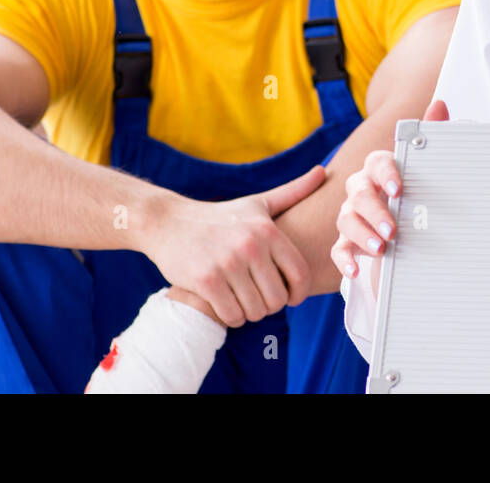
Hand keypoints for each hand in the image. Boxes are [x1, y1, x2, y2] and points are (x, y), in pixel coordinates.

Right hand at [144, 165, 325, 327]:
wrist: (168, 222)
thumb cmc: (219, 216)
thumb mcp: (257, 203)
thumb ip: (293, 192)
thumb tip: (322, 172)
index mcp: (268, 230)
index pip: (300, 275)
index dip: (298, 293)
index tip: (289, 296)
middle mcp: (251, 246)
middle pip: (277, 299)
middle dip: (269, 305)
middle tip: (258, 297)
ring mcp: (228, 264)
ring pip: (255, 311)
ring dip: (249, 313)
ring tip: (241, 299)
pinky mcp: (206, 281)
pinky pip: (232, 316)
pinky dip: (231, 317)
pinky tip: (225, 304)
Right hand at [331, 100, 448, 284]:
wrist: (415, 232)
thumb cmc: (419, 193)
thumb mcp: (431, 166)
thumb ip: (435, 134)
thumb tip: (440, 104)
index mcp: (381, 169)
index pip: (377, 162)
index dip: (386, 174)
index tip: (399, 189)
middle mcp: (362, 190)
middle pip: (359, 193)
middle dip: (374, 211)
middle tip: (393, 229)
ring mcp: (352, 216)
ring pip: (346, 220)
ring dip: (362, 234)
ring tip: (382, 249)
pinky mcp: (349, 243)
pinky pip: (339, 250)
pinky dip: (345, 260)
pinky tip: (357, 270)